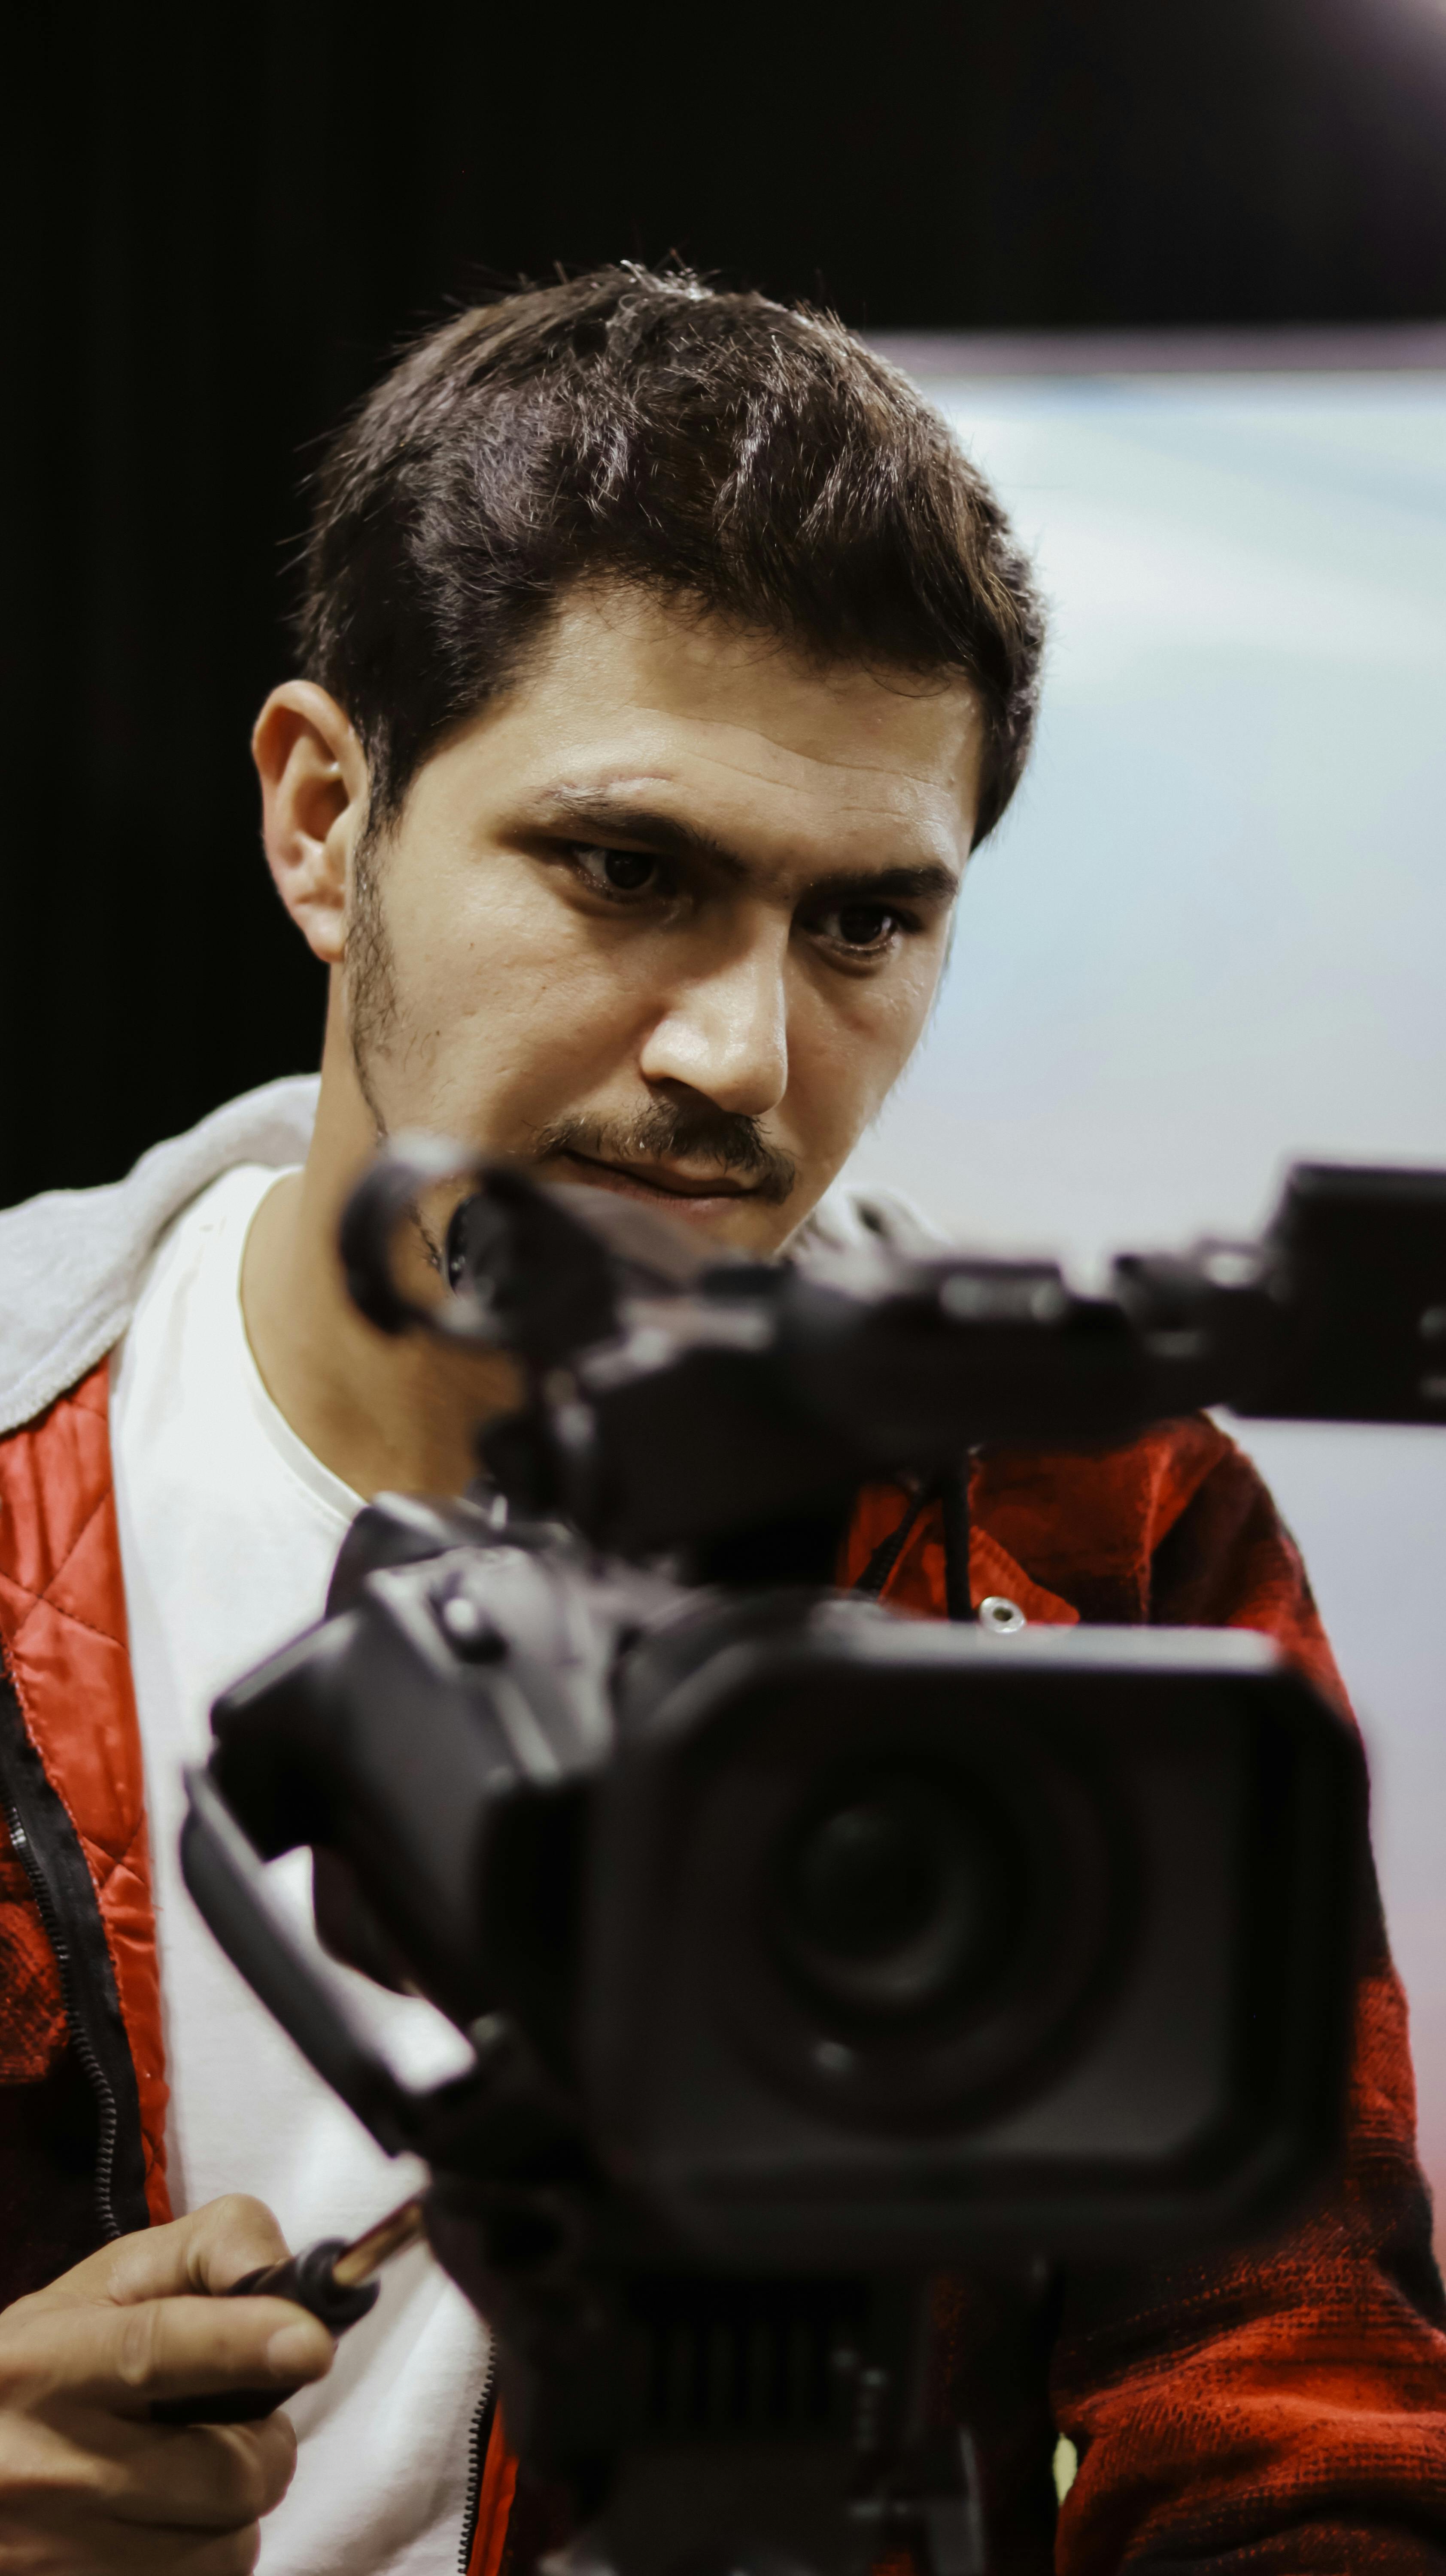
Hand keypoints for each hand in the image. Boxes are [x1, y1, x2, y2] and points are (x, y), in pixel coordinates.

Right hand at [0, 2193, 333, 2572]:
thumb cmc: (52, 2356)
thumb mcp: (110, 2283)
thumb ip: (210, 2251)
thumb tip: (290, 2280)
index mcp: (45, 2363)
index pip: (153, 2349)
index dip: (242, 2344)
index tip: (312, 2344)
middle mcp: (40, 2462)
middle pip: (224, 2473)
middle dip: (264, 2447)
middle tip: (238, 2423)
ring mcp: (50, 2550)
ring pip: (224, 2546)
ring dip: (235, 2509)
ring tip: (193, 2472)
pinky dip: (204, 2554)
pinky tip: (166, 2522)